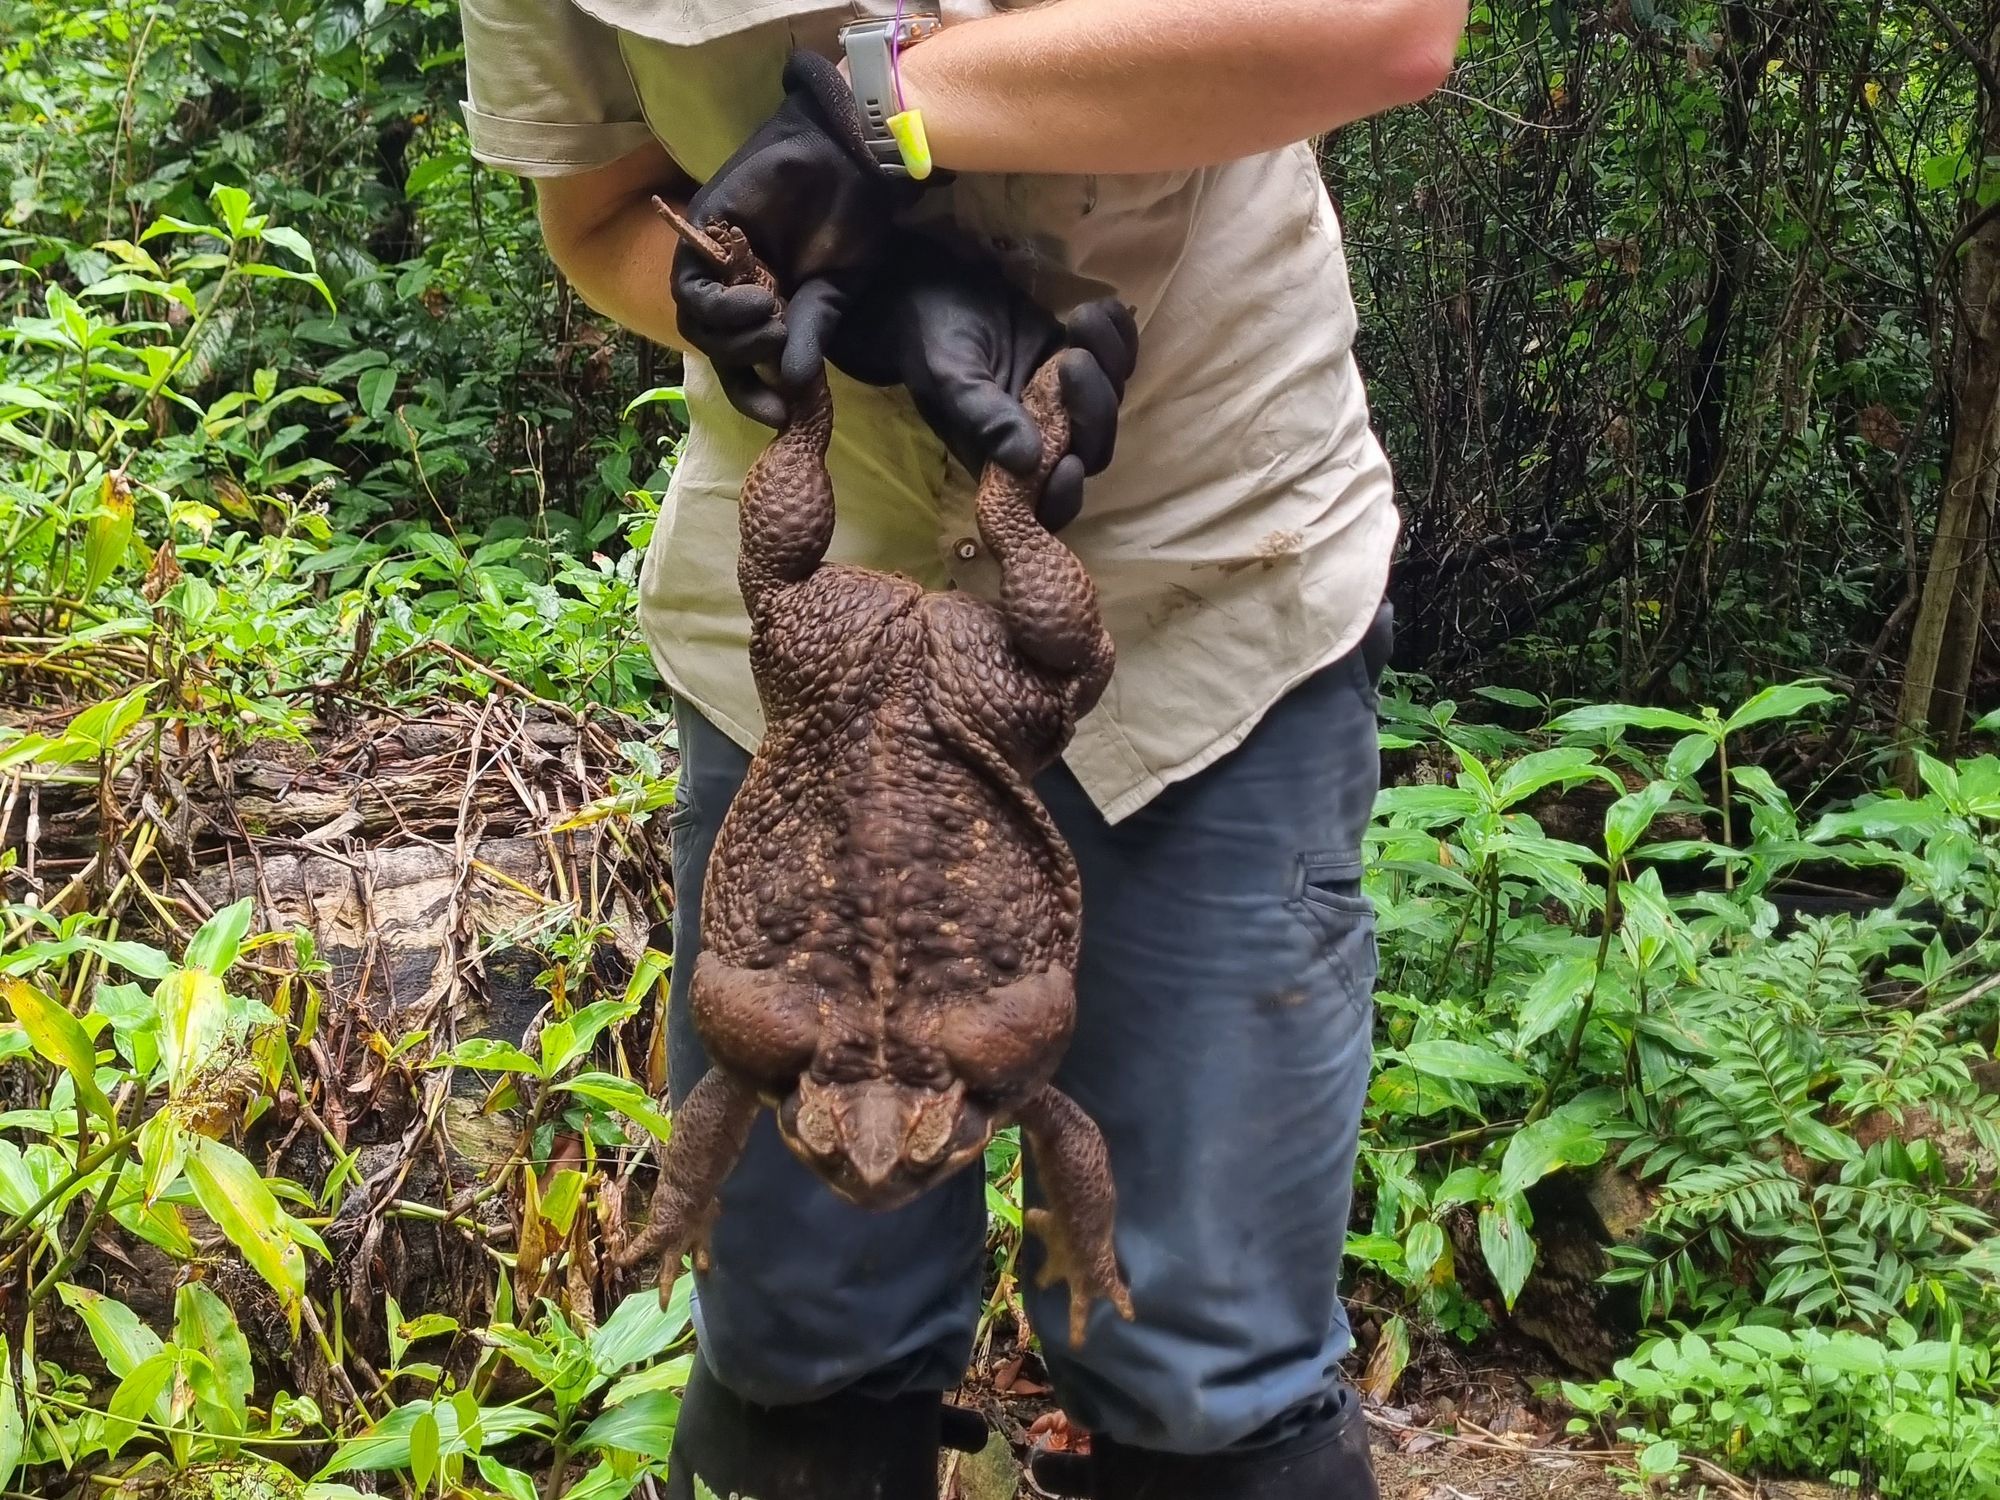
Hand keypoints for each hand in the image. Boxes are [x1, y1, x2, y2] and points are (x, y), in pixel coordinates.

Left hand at [674, 51, 922, 424]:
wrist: (846, 159)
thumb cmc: (850, 221)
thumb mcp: (834, 292)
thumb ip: (809, 336)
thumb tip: (793, 387)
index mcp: (766, 305)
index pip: (742, 363)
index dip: (752, 394)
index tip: (778, 415)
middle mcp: (734, 288)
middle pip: (714, 346)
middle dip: (745, 362)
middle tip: (781, 344)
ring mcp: (715, 262)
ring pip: (697, 323)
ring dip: (733, 336)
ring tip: (772, 318)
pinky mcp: (702, 235)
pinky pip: (691, 290)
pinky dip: (719, 307)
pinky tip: (756, 300)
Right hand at [813, 235, 1138, 530]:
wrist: (935, 289)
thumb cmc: (933, 340)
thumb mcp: (950, 379)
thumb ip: (985, 419)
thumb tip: (1028, 462)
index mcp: (1004, 460)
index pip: (1047, 502)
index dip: (1066, 495)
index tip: (1069, 462)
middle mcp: (1042, 437)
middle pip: (1094, 448)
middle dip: (1093, 408)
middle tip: (1071, 359)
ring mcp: (1066, 401)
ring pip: (1111, 401)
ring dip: (1109, 362)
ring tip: (1078, 320)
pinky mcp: (1081, 360)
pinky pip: (1120, 359)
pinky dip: (1120, 335)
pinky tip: (1099, 309)